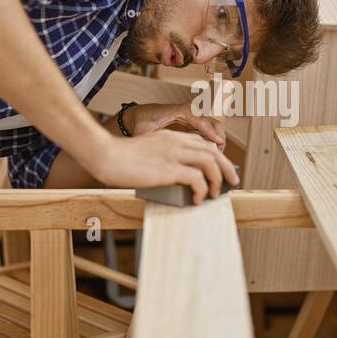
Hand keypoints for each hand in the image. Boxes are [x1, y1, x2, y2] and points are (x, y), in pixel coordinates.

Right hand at [82, 131, 239, 204]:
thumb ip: (162, 158)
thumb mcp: (146, 152)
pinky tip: (197, 199)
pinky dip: (202, 190)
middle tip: (231, 182)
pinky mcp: (169, 169)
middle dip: (226, 168)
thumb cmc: (118, 158)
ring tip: (215, 194)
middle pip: (213, 152)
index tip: (220, 170)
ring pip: (210, 163)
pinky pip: (196, 179)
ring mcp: (173, 154)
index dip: (216, 157)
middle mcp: (176, 143)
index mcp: (171, 138)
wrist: (105, 155)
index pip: (203, 144)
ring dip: (217, 180)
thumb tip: (175, 177)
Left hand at [124, 102, 226, 149]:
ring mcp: (192, 117)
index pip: (201, 120)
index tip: (218, 144)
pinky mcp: (192, 123)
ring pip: (214, 126)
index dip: (210, 133)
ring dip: (217, 139)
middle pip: (213, 121)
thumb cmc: (140, 121)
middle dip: (219, 137)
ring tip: (215, 157)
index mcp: (179, 110)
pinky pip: (208, 130)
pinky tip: (208, 154)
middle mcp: (189, 111)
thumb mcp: (143, 131)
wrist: (137, 115)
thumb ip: (150, 140)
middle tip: (218, 154)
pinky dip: (212, 140)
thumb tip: (155, 152)